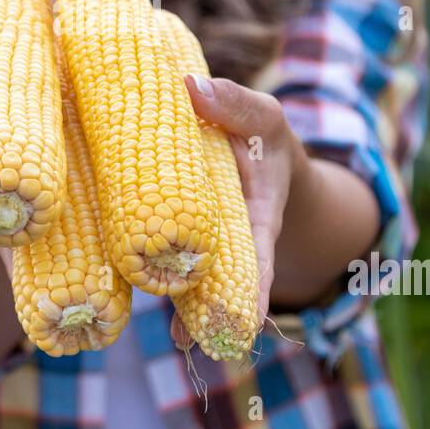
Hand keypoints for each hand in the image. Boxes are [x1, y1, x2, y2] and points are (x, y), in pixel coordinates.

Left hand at [166, 73, 309, 349]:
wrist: (255, 156)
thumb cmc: (262, 137)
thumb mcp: (260, 115)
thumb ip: (233, 103)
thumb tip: (190, 86)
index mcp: (257, 215)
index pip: (257, 254)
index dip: (253, 283)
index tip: (250, 316)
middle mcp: (231, 240)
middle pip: (225, 279)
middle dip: (220, 310)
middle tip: (213, 340)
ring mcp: (204, 247)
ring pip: (195, 281)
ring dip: (189, 311)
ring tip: (183, 341)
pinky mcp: (179, 244)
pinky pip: (169, 266)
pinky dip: (167, 293)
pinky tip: (167, 327)